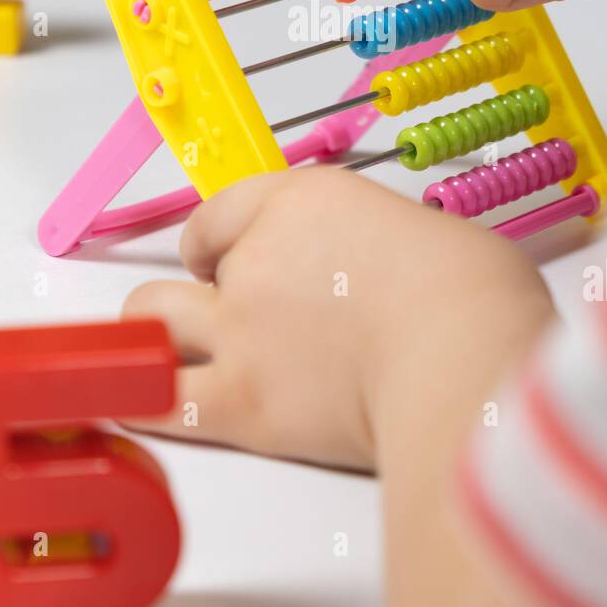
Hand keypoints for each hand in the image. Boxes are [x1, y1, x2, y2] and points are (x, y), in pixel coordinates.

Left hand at [120, 167, 551, 471]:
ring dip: (160, 334)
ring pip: (151, 320)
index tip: (231, 249)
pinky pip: (156, 401)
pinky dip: (139, 403)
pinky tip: (133, 406)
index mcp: (306, 201)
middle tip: (227, 309)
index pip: (230, 207)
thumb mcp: (430, 237)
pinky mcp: (240, 403)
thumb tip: (387, 284)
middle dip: (201, 282)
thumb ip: (383, 253)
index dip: (226, 233)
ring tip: (177, 356)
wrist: (462, 356)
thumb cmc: (472, 295)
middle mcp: (259, 257)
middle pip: (192, 261)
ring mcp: (240, 328)